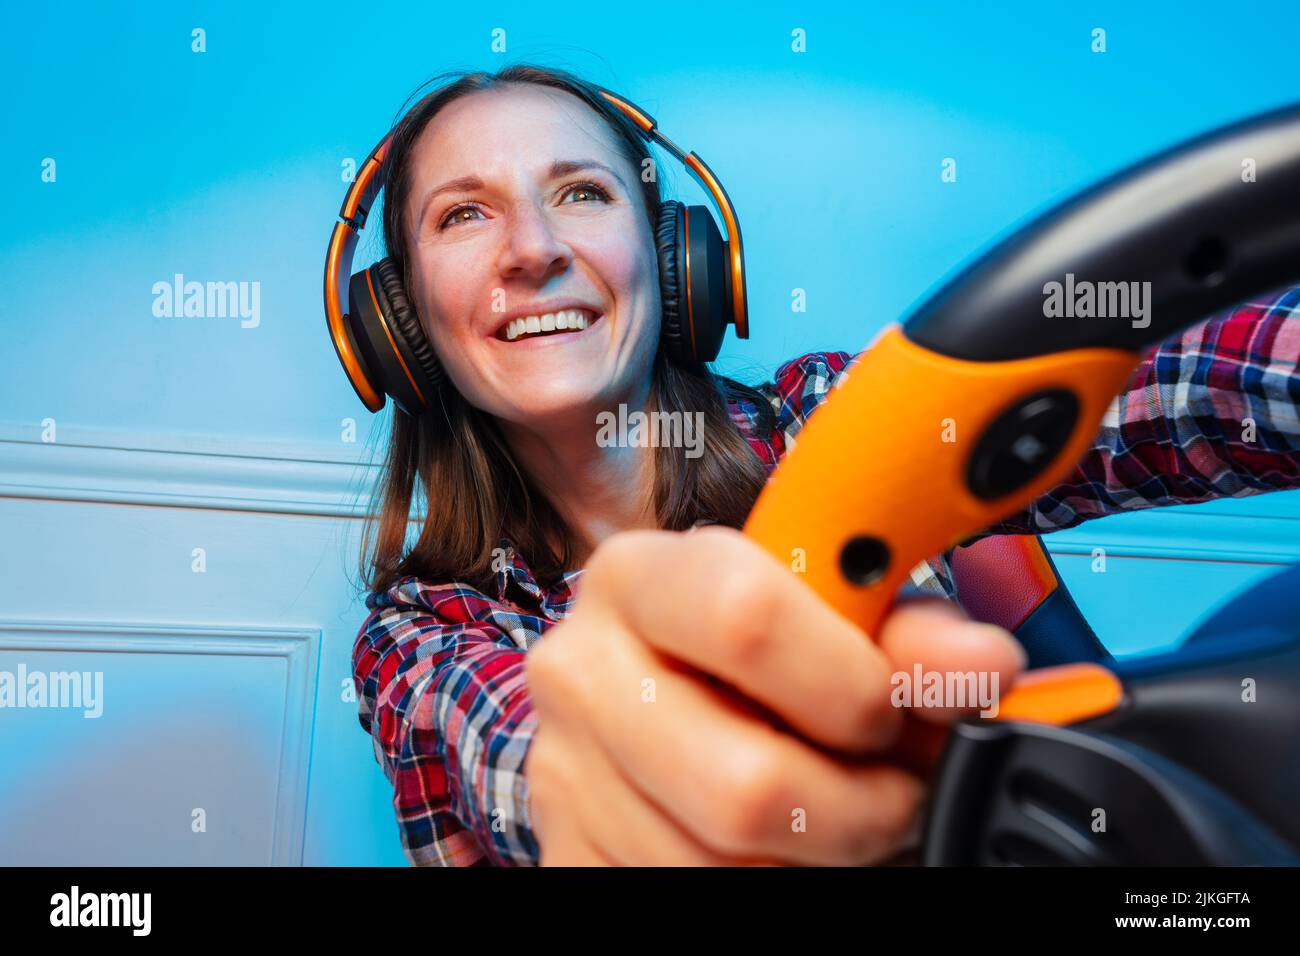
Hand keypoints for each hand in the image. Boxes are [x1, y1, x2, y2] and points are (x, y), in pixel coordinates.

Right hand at [523, 525, 1024, 864]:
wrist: (659, 695)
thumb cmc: (756, 652)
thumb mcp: (829, 618)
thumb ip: (908, 634)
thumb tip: (984, 664)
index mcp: (639, 577)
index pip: (746, 618)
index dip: (851, 684)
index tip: (894, 708)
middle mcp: (580, 670)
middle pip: (748, 785)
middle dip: (859, 810)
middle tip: (890, 790)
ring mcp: (563, 772)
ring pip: (727, 868)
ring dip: (821, 859)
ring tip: (839, 813)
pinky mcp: (567, 853)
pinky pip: (689, 902)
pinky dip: (767, 885)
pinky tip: (781, 848)